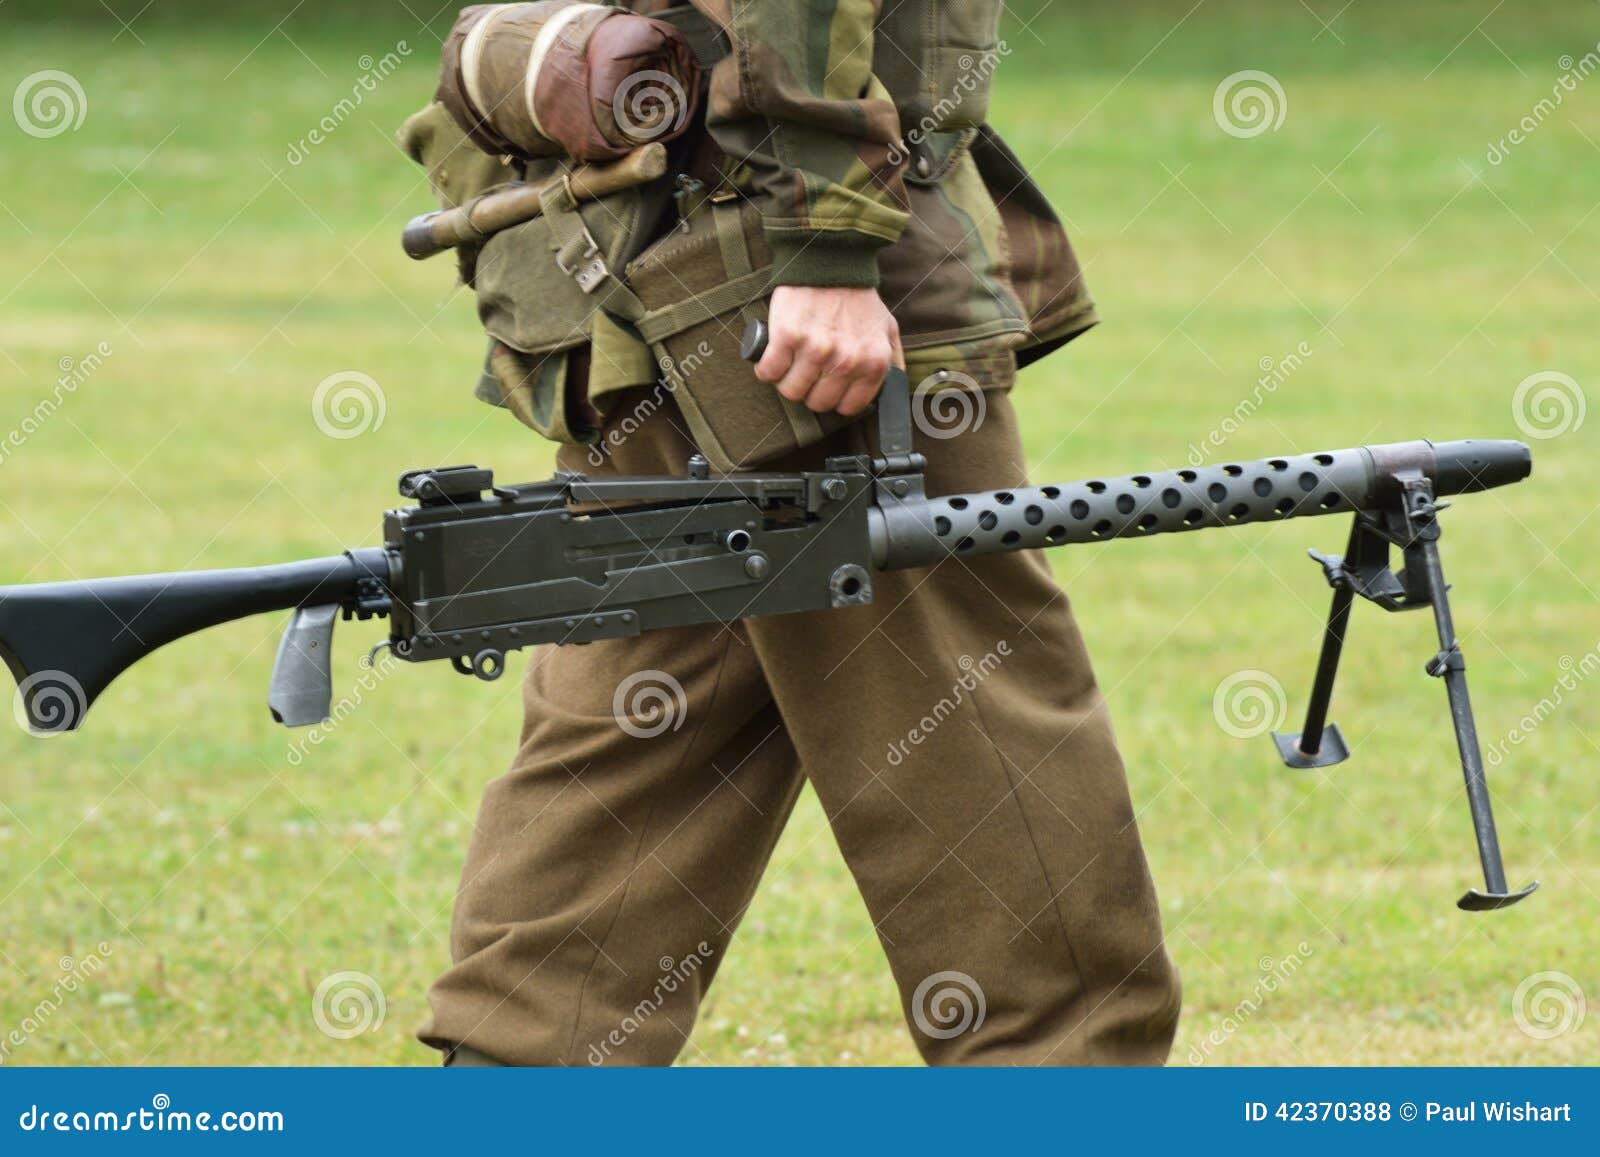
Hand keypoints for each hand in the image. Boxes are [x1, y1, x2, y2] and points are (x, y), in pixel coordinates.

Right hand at [754, 285, 903, 416]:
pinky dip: (767, 368)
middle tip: (807, 372)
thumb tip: (894, 393)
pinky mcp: (789, 337)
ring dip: (786, 381)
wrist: (831, 263)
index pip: (847, 408)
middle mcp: (846, 361)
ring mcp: (816, 350)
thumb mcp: (888, 330)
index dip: (834, 399)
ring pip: (791, 391)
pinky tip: (773, 357)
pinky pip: (770, 372)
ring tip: (790, 364)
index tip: (826, 386)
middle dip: (809, 390)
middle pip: (817, 403)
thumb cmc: (857, 299)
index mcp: (872, 363)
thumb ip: (893, 363)